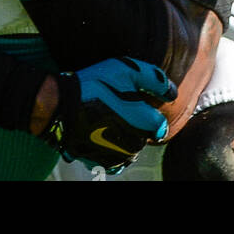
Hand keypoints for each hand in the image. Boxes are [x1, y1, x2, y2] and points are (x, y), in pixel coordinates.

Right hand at [48, 57, 176, 169]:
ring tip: (109, 117)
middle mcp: (134, 145)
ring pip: (130, 148)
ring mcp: (116, 157)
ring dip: (125, 136)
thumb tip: (173, 92)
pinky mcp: (100, 162)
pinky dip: (111, 147)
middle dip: (138, 124)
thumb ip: (155, 80)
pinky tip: (102, 131)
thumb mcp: (128, 70)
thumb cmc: (96, 85)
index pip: (160, 125)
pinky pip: (114, 159)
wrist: (61, 106)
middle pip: (145, 137)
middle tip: (120, 106)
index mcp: (144, 123)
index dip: (151, 113)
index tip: (139, 103)